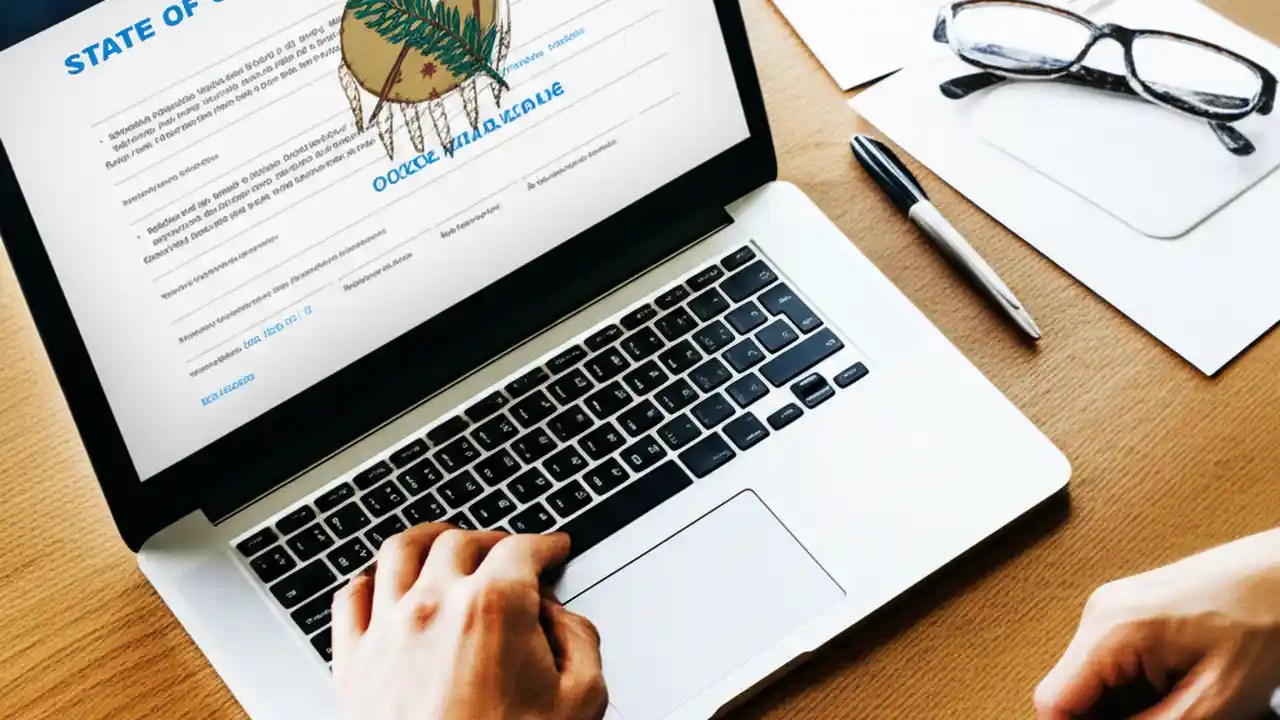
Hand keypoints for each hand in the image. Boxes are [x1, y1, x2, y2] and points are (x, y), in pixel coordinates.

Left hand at [331, 525, 607, 719]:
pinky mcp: (353, 664)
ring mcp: (386, 632)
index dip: (545, 544)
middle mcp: (433, 607)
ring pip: (399, 552)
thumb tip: (562, 619)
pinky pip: (351, 598)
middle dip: (491, 540)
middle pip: (460, 541)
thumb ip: (581, 643)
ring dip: (428, 540)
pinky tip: (383, 585)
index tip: (552, 549)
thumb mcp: (581, 702)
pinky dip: (370, 581)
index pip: (522, 548)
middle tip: (508, 551)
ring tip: (443, 542)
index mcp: (493, 608)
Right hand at [1035, 529, 1279, 718]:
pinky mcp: (1132, 612)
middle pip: (1071, 693)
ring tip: (1179, 708)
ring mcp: (1115, 608)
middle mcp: (1102, 611)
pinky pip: (1114, 664)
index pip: (1051, 701)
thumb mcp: (1215, 697)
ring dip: (1128, 708)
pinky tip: (1178, 691)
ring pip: (1094, 682)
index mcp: (1111, 627)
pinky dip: (1139, 690)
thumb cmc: (1268, 614)